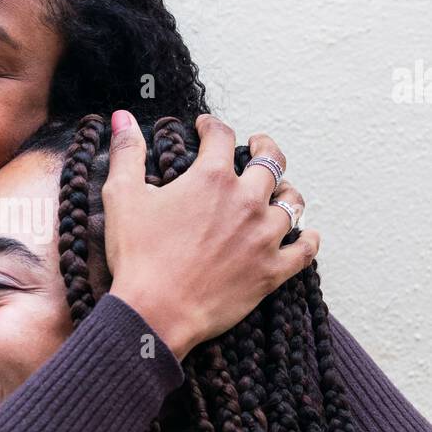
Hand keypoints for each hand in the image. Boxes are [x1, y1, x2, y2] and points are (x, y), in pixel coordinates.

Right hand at [104, 111, 318, 360]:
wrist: (155, 312)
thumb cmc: (137, 257)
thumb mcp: (122, 197)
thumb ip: (127, 153)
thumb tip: (123, 119)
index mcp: (211, 179)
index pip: (220, 136)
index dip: (212, 126)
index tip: (206, 127)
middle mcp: (245, 201)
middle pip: (271, 161)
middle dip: (263, 147)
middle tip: (257, 145)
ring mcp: (263, 237)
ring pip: (292, 202)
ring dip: (287, 191)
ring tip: (281, 190)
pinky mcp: (271, 271)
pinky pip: (305, 251)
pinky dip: (309, 240)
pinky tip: (309, 235)